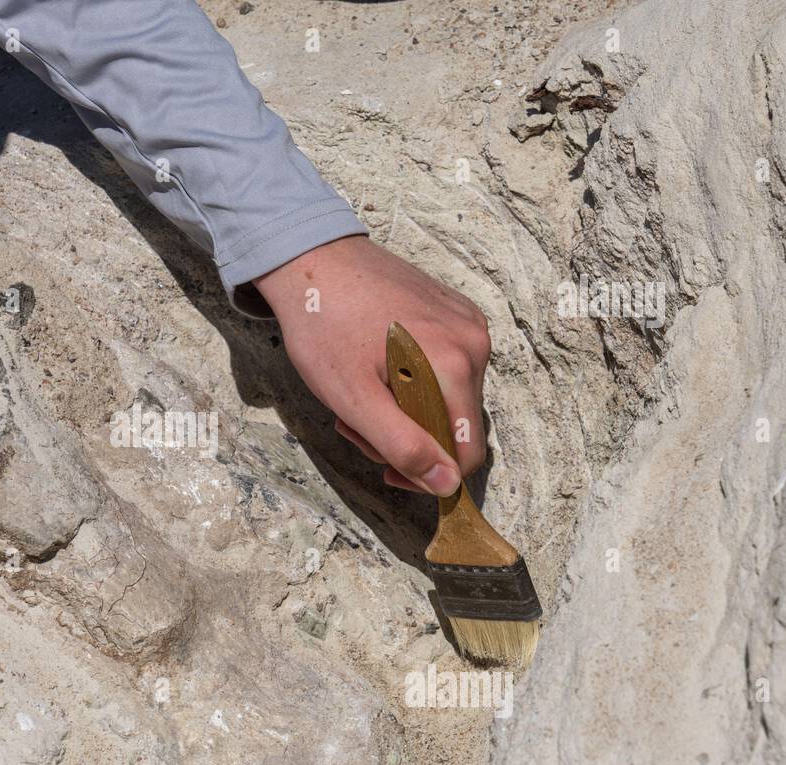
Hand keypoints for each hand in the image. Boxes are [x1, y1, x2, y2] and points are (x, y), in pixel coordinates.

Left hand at [253, 236, 490, 494]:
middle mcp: (474, 342)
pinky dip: (411, 380)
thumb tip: (448, 485)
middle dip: (408, 438)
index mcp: (456, 365)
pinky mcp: (452, 310)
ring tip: (359, 392)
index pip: (468, 452)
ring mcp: (466, 321)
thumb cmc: (324, 327)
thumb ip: (403, 445)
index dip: (429, 474)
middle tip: (355, 424)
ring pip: (449, 397)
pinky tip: (374, 367)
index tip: (385, 468)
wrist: (311, 259)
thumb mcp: (355, 399)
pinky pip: (445, 366)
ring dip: (405, 411)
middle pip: (456, 424)